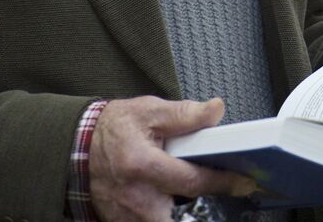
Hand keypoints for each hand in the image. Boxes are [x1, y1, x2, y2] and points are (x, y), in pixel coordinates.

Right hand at [89, 96, 255, 221]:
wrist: (79, 147)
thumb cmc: (114, 129)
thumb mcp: (149, 112)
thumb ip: (184, 114)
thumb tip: (215, 110)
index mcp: (141, 165)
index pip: (192, 180)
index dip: (222, 181)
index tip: (243, 182)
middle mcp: (134, 197)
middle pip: (180, 215)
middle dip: (197, 205)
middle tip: (210, 186)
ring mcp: (126, 216)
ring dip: (179, 210)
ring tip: (180, 187)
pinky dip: (163, 214)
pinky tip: (165, 197)